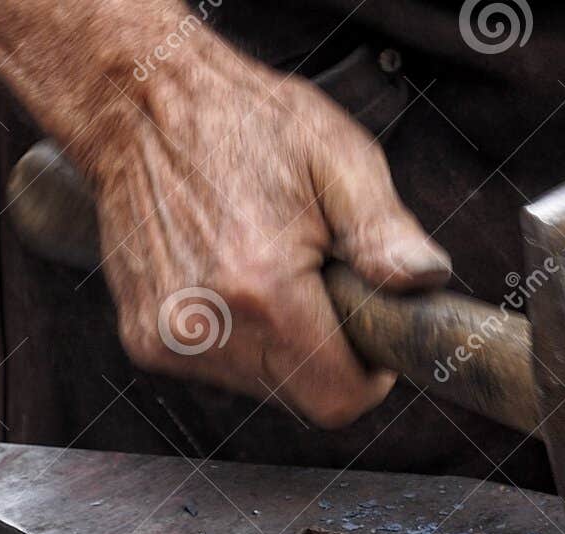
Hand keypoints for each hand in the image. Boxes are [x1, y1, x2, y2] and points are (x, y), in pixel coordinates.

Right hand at [86, 36, 449, 427]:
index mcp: (262, 288)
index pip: (339, 397)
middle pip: (303, 396)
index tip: (369, 326)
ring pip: (263, 387)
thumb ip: (385, 231)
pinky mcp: (145, 340)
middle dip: (328, 352)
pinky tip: (234, 280)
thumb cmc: (244, 123)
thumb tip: (426, 280)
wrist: (138, 106)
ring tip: (272, 271)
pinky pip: (221, 368)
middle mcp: (206, 326)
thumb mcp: (338, 158)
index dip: (370, 373)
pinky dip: (242, 337)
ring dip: (284, 345)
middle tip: (319, 280)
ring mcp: (167, 339)